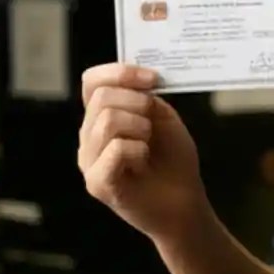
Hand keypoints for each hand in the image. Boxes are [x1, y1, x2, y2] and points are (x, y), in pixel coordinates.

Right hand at [78, 64, 208, 243]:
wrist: (184, 201)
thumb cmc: (172, 160)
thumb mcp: (163, 118)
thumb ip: (145, 97)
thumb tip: (137, 78)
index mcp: (101, 117)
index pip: (92, 82)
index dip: (120, 72)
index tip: (153, 79)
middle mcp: (89, 137)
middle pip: (101, 98)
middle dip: (137, 101)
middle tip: (155, 121)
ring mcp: (89, 161)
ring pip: (107, 121)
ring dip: (140, 126)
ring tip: (149, 143)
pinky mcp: (98, 183)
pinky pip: (115, 149)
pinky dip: (138, 149)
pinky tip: (144, 161)